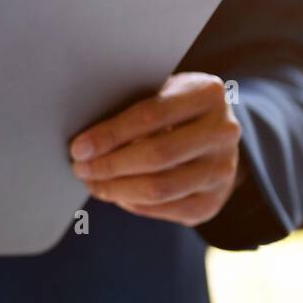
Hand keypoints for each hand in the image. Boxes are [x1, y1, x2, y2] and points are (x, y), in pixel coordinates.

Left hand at [69, 72, 242, 226]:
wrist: (215, 132)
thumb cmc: (173, 107)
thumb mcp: (161, 92)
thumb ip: (132, 107)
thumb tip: (85, 140)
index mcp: (208, 94)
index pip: (151, 116)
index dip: (110, 135)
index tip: (79, 147)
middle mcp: (223, 132)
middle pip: (157, 156)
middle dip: (110, 166)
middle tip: (81, 168)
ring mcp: (223, 169)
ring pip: (161, 188)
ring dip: (117, 190)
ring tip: (93, 183)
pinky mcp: (214, 201)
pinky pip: (166, 209)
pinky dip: (134, 204)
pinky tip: (116, 194)